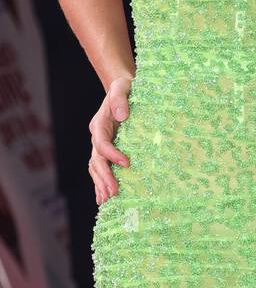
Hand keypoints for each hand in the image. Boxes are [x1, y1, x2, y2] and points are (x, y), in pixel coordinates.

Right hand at [88, 75, 133, 204]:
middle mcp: (97, 136)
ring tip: (107, 200)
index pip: (102, 143)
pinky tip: (103, 198)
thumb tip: (122, 116)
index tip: (127, 163)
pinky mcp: (107, 149)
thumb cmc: (125, 87)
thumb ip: (120, 99)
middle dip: (104, 177)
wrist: (123, 89)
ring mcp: (100, 144)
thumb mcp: (123, 87)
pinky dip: (100, 183)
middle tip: (114, 192)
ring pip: (95, 168)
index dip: (112, 154)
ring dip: (100, 184)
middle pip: (96, 160)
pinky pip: (100, 168)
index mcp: (100, 123)